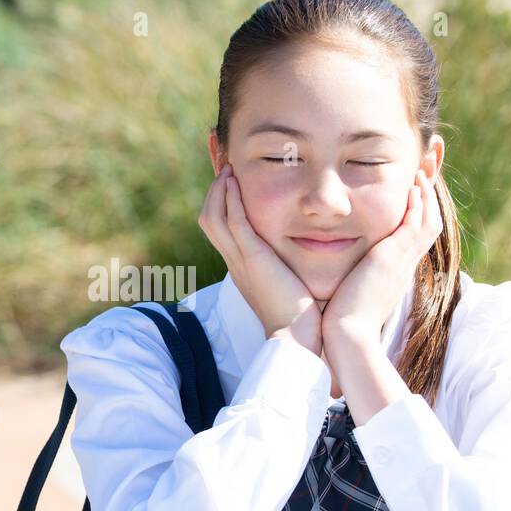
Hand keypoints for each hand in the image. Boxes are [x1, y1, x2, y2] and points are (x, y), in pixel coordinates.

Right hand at [199, 163, 321, 351]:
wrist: (296, 340)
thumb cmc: (300, 319)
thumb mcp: (289, 286)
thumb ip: (288, 268)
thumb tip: (301, 257)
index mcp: (241, 268)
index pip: (221, 229)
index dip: (222, 204)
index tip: (233, 184)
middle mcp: (234, 262)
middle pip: (209, 219)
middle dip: (215, 192)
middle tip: (226, 169)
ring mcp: (240, 260)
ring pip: (214, 217)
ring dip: (220, 190)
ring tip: (229, 169)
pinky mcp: (252, 259)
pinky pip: (233, 221)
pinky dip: (231, 199)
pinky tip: (237, 182)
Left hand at [321, 169, 442, 347]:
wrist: (346, 336)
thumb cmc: (340, 319)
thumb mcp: (352, 291)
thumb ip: (352, 276)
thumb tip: (339, 268)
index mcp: (394, 271)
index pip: (413, 236)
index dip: (417, 213)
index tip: (412, 193)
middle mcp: (404, 265)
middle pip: (429, 224)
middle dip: (428, 198)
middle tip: (424, 174)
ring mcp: (402, 262)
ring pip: (428, 221)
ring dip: (427, 195)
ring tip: (421, 173)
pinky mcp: (394, 259)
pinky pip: (416, 225)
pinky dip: (418, 205)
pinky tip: (413, 187)